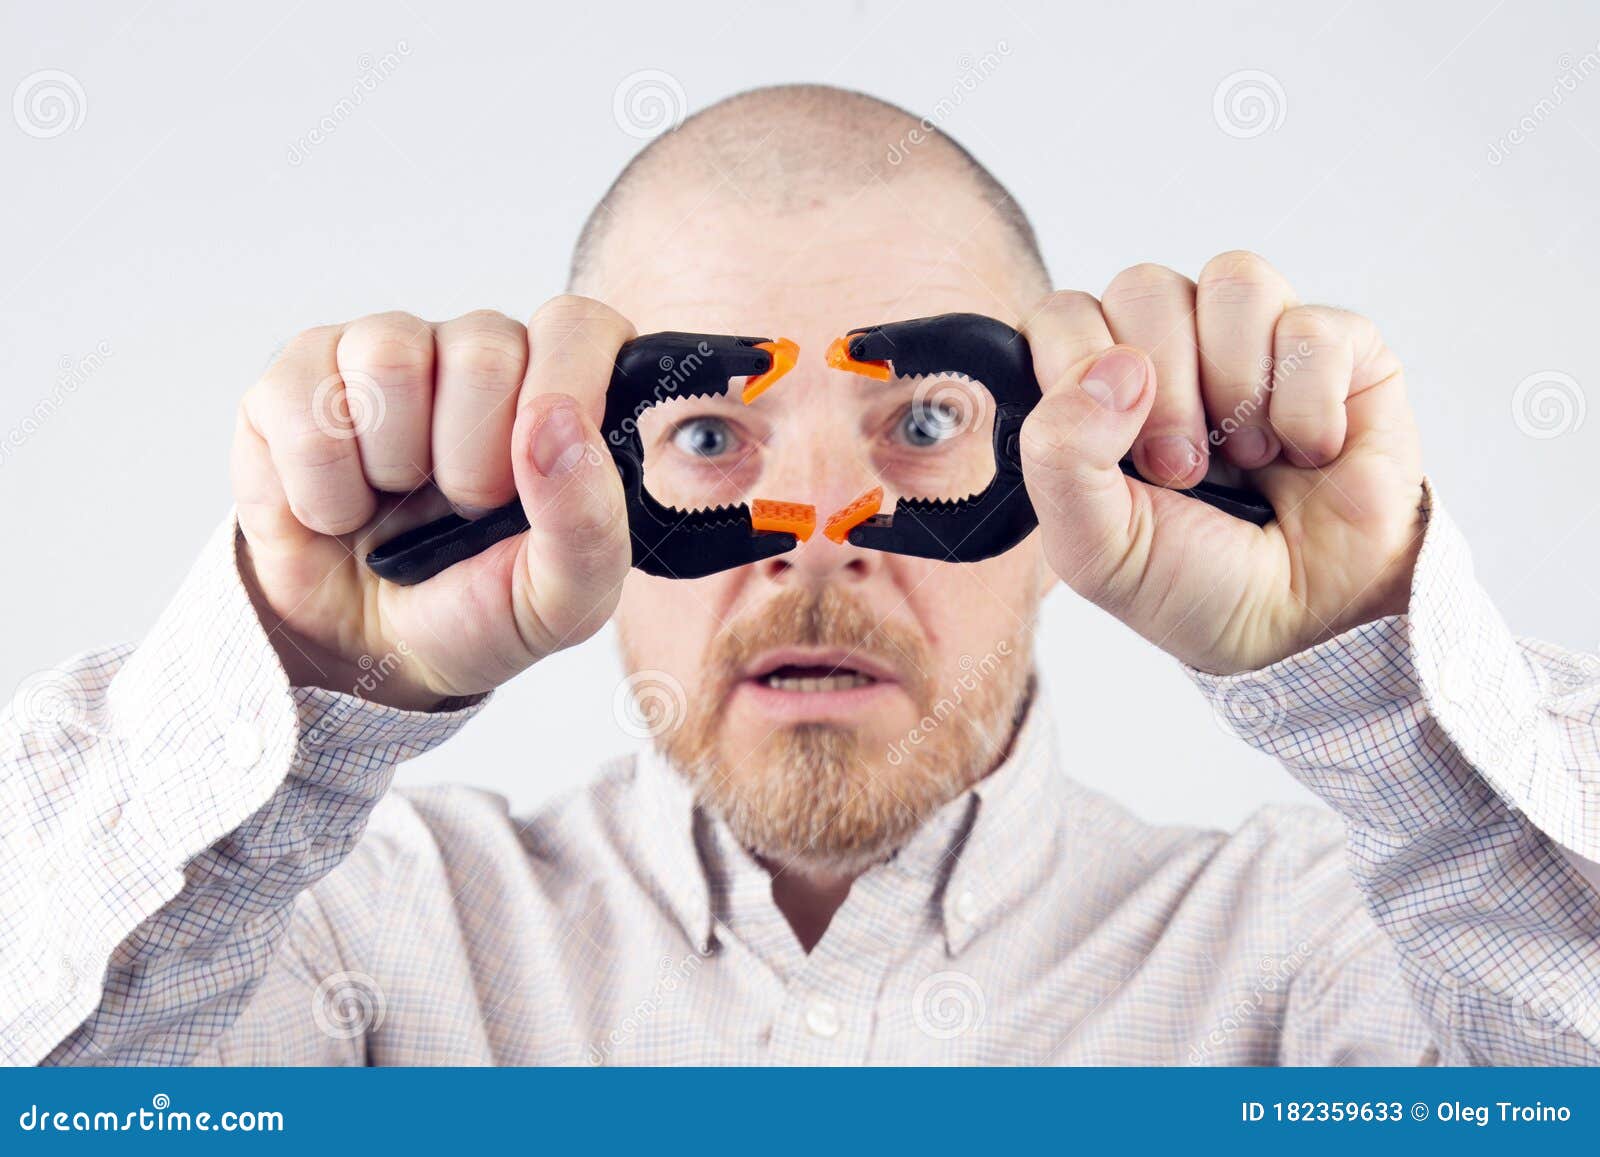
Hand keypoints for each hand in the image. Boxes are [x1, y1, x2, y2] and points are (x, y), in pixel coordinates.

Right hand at [232, 297, 633, 708]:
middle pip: (483, 346)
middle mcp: (474, 356)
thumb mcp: (562, 600)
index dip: (563, 386)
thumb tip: (557, 422)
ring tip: (393, 506)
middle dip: (471, 460)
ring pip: (389, 355)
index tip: (537, 469)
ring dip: (392, 464)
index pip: (577, 327)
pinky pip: (304, 402)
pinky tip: (335, 512)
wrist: (368, 657)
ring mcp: (381, 358)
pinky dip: (320, 488)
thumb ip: (589, 521)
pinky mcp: (295, 381)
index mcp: (556, 391)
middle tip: (462, 510)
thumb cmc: (478, 611)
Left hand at [1019, 252, 1424, 674]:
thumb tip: (1112, 365)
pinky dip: (1307, 404)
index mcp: (1097, 387)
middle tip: (1182, 470)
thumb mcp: (1093, 547)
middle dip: (1164, 391)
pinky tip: (1310, 451)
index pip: (1063, 315)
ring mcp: (1254, 340)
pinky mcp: (1338, 347)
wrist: (1305, 623)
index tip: (1114, 452)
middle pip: (1144, 286)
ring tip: (1248, 455)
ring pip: (1232, 279)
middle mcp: (1171, 349)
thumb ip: (1059, 456)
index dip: (1081, 370)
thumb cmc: (1194, 581)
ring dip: (1236, 384)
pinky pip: (1312, 324)